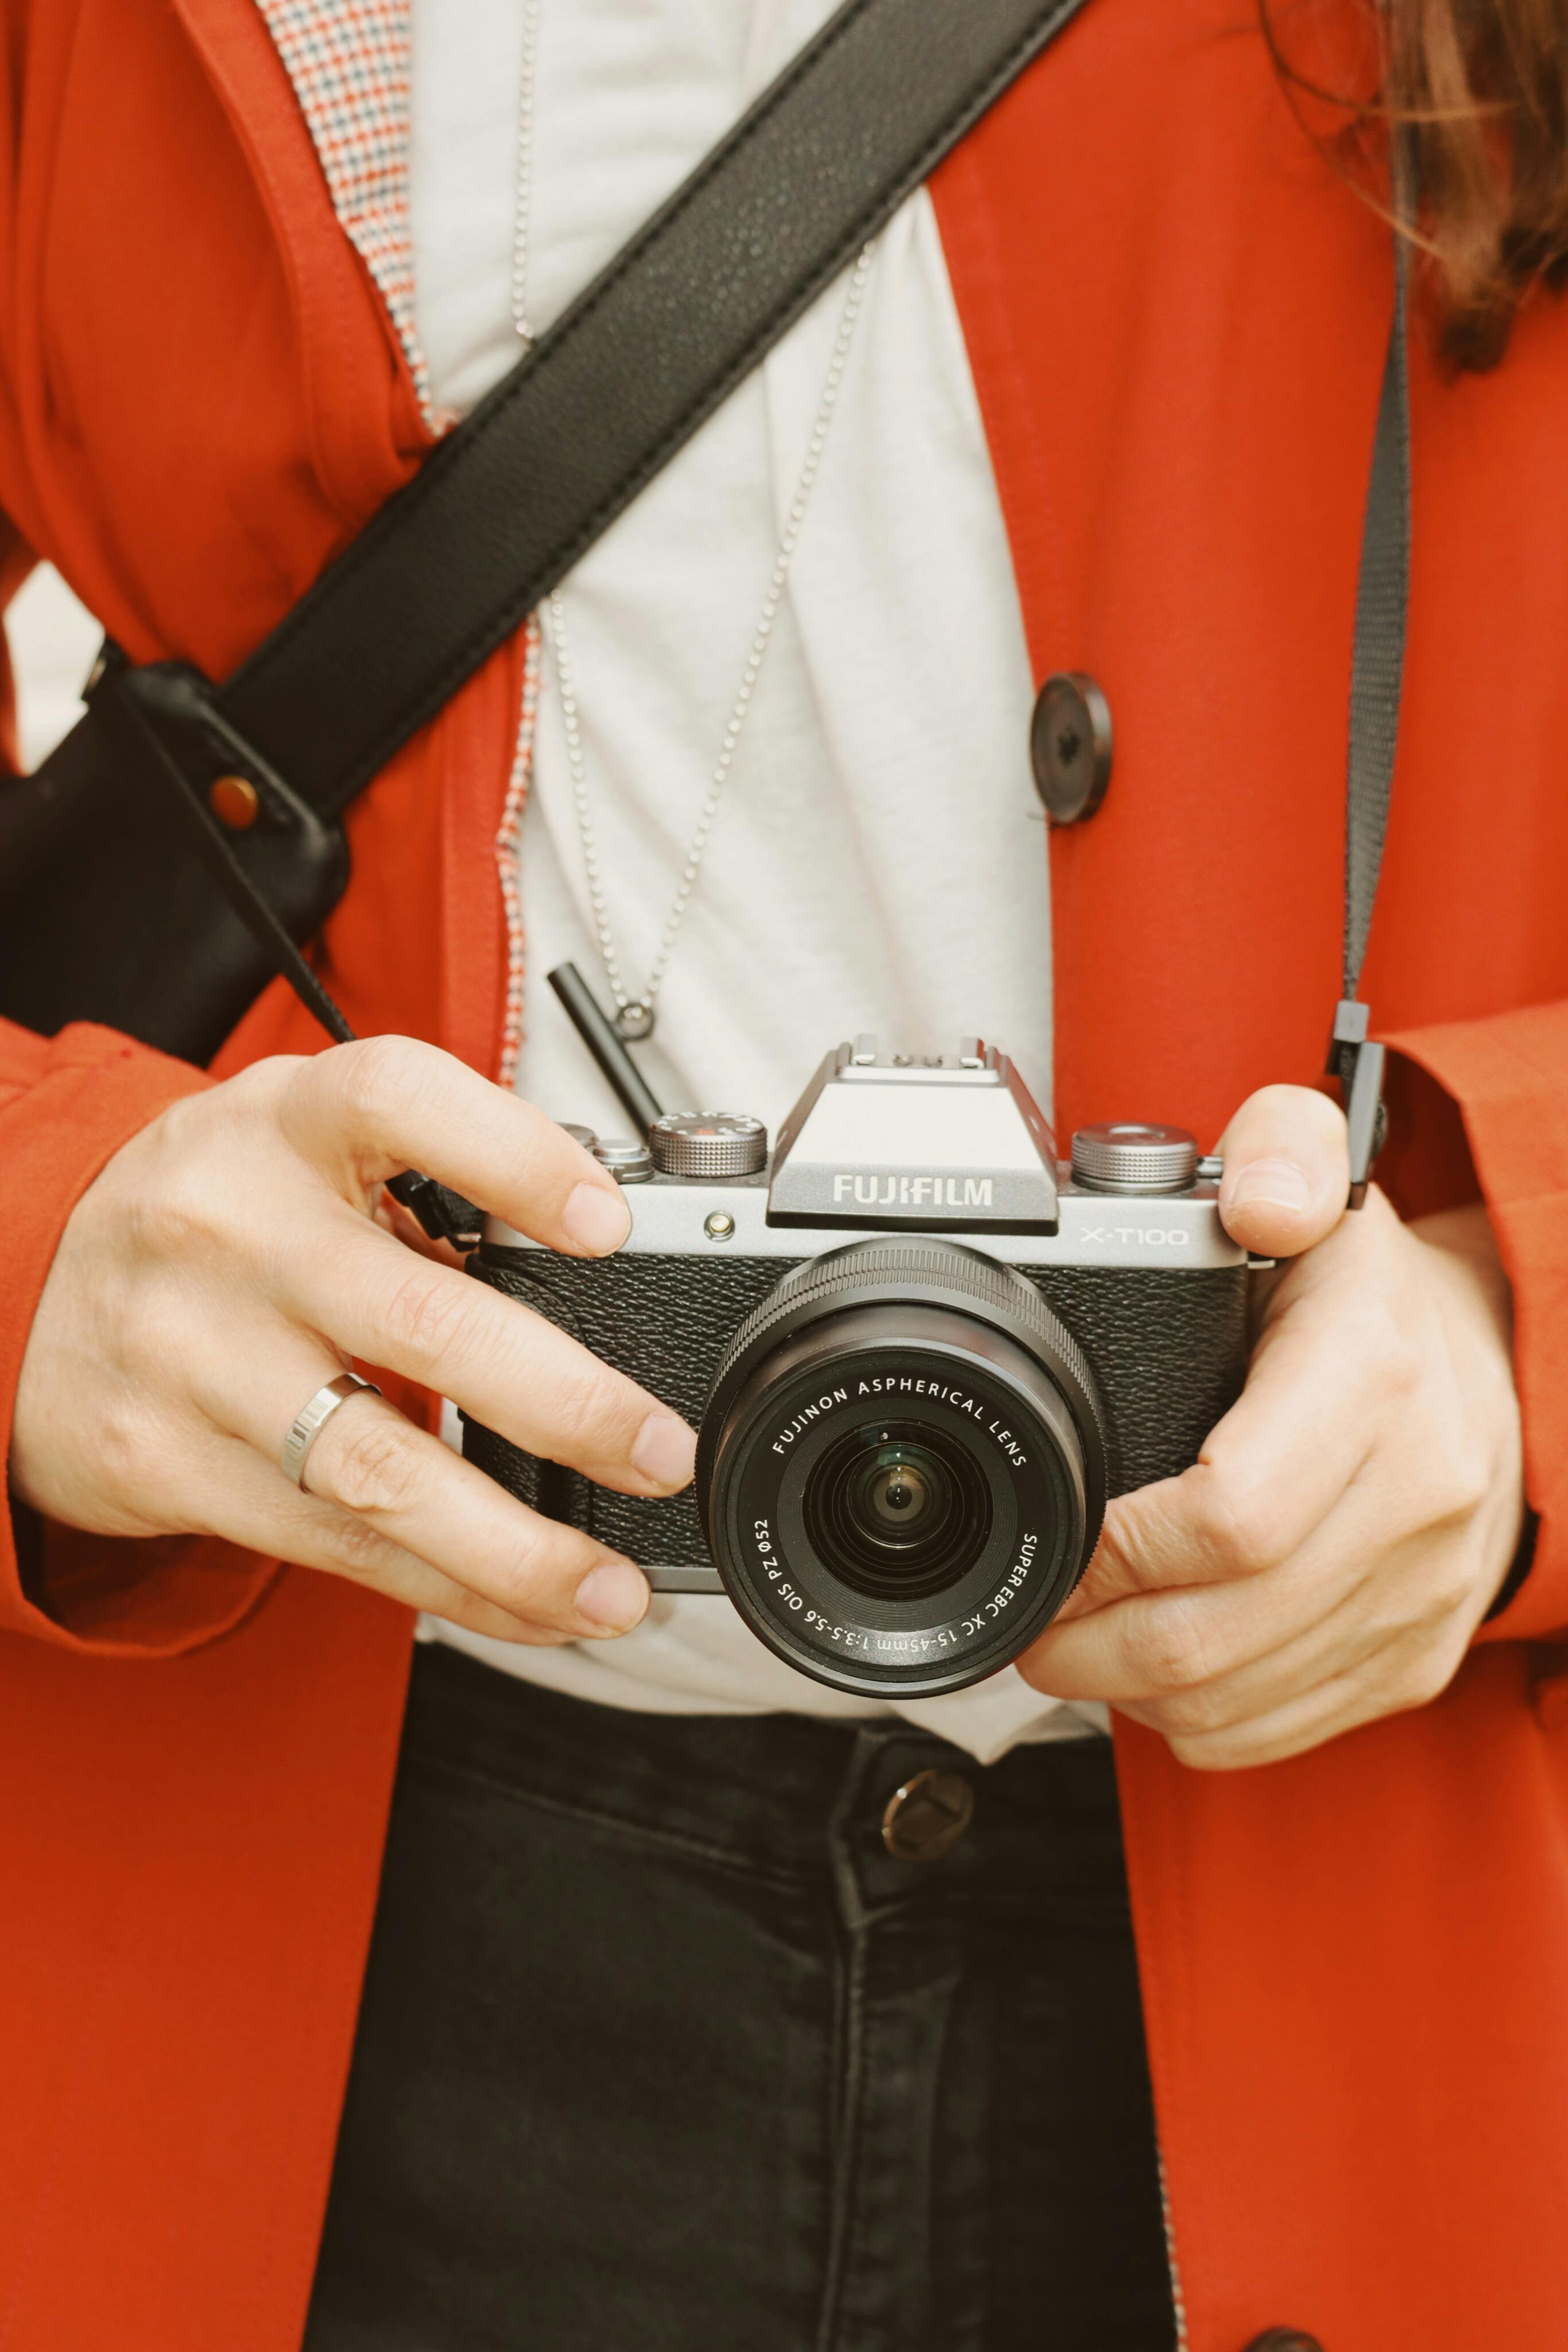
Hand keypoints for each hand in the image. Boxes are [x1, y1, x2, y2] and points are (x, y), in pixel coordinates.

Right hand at [12, 1038, 696, 1643]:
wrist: (28, 1292)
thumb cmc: (218, 1213)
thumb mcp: (303, 1147)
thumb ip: (431, 1179)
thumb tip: (614, 1262)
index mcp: (283, 1123)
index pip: (401, 1104)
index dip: (515, 1156)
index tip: (609, 1226)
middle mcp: (228, 1226)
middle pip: (418, 1320)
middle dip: (563, 1405)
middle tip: (658, 1451)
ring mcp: (189, 1350)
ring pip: (375, 1466)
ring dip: (513, 1544)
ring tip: (609, 1588)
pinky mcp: (164, 1460)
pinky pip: (332, 1541)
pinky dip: (449, 1586)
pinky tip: (527, 1606)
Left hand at [1018, 1085, 1524, 1766]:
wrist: (1499, 1367)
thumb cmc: (1373, 1290)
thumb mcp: (1325, 1181)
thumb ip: (1283, 1150)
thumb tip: (1256, 1195)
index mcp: (1374, 1380)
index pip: (1229, 1516)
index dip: (1116, 1549)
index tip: (1053, 1531)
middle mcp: (1414, 1498)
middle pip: (1216, 1632)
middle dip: (1089, 1642)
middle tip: (1030, 1617)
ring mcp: (1420, 1592)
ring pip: (1239, 1700)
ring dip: (1128, 1691)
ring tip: (1074, 1643)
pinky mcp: (1416, 1658)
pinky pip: (1280, 1730)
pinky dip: (1196, 1719)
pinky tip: (1155, 1671)